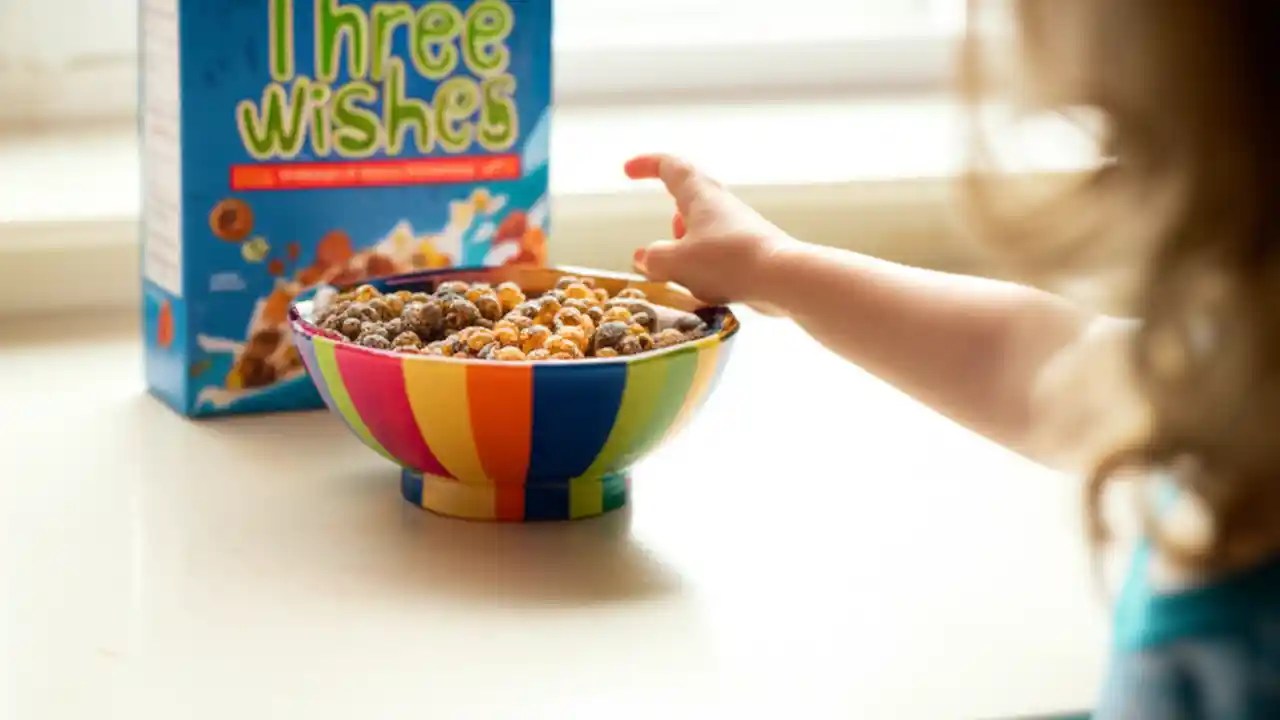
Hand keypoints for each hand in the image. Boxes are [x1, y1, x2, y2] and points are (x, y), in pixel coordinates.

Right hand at [624, 154, 793, 304]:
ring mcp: (738, 226)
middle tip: (661, 246)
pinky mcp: (750, 249)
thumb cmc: (726, 261)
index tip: (628, 171)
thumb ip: (654, 258)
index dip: (647, 164)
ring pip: (703, 227)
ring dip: (685, 244)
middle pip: (690, 196)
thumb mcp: (676, 262)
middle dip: (670, 216)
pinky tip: (702, 287)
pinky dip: (702, 263)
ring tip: (679, 272)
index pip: (671, 167)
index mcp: (700, 195)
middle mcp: (720, 205)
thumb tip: (644, 256)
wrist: (783, 278)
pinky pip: (717, 250)